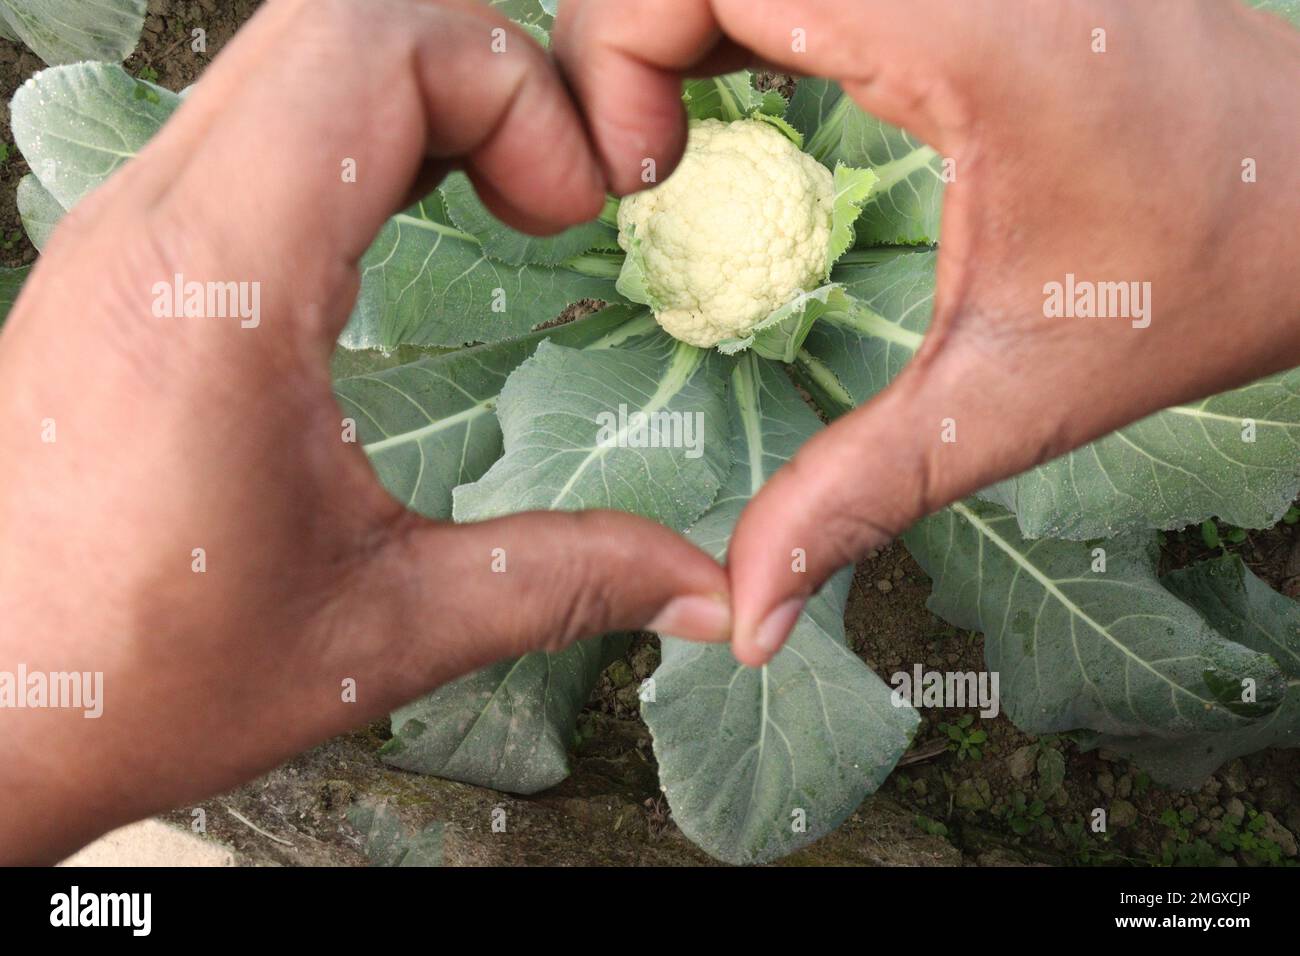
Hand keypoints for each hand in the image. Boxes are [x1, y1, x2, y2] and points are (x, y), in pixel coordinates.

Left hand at [0, 0, 730, 864]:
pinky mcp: (121, 256)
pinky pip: (251, 116)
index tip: (574, 208)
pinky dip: (357, 131)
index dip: (514, 88)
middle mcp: (152, 225)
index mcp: (217, 291)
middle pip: (336, 16)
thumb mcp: (382, 630)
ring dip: (420, 93)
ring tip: (503, 201)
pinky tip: (402, 228)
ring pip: (288, 51)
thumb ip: (563, 583)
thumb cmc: (137, 677)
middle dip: (485, 71)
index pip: (370, 49)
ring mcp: (123, 229)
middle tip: (556, 193)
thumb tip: (704, 588)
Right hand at [554, 0, 1299, 664]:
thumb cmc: (1199, 281)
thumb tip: (745, 617)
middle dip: (624, 40)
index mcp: (958, 24)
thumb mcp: (1011, 397)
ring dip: (676, 23)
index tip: (636, 183)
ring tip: (670, 146)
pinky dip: (735, 14)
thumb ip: (859, 495)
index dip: (616, 53)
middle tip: (640, 171)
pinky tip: (735, 97)